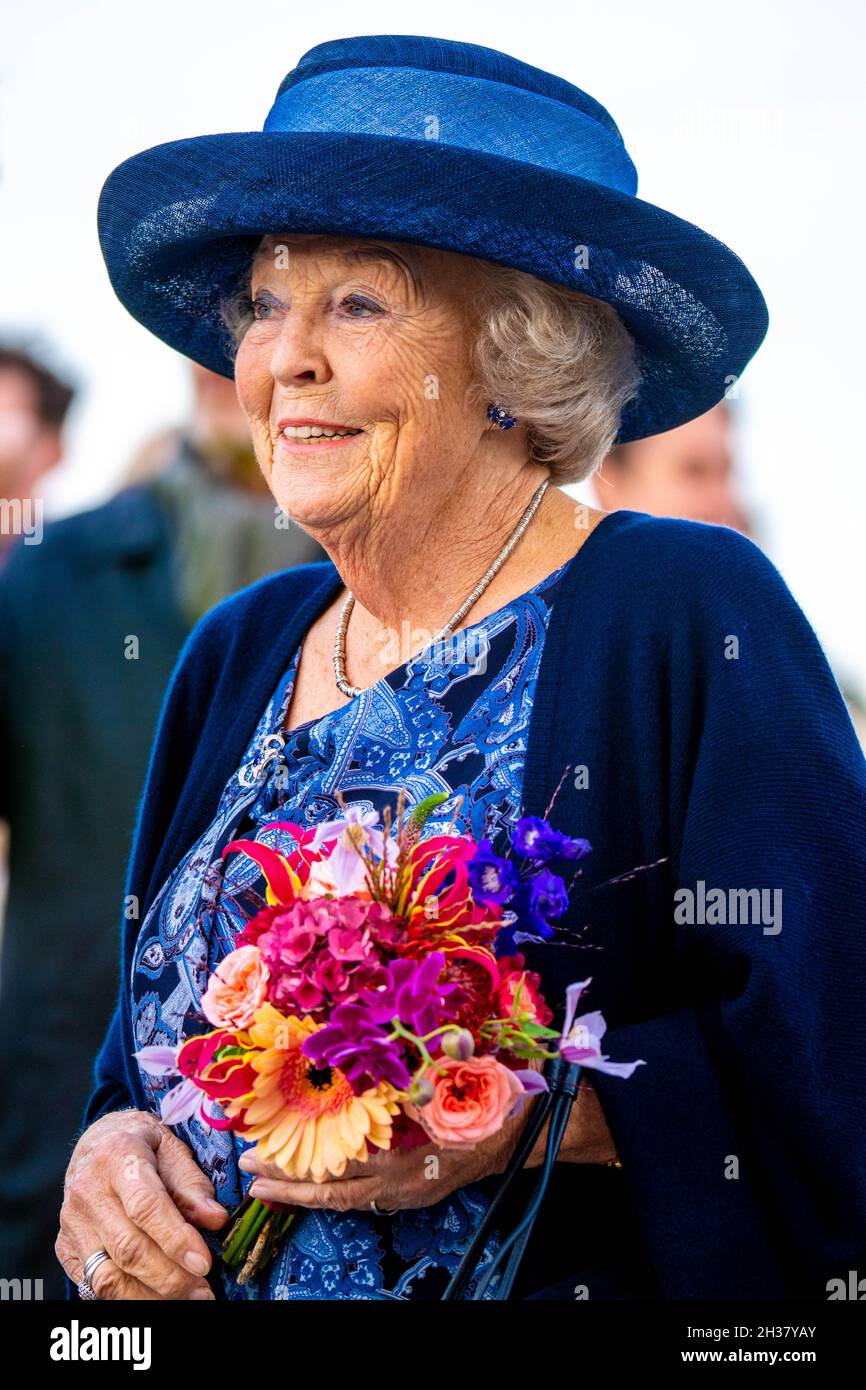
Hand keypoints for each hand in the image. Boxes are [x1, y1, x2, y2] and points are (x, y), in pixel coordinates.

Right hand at [56, 1109, 228, 1299]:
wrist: (95, 1144)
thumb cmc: (142, 1145)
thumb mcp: (172, 1148)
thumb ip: (192, 1185)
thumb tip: (216, 1219)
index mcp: (118, 1156)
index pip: (145, 1206)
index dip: (175, 1238)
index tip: (204, 1263)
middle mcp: (88, 1190)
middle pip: (128, 1247)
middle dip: (169, 1276)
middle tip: (203, 1290)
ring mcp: (72, 1222)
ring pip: (108, 1275)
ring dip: (150, 1295)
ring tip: (187, 1296)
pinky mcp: (65, 1246)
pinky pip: (94, 1284)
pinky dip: (127, 1297)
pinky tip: (155, 1294)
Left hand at [239, 1061, 614, 1211]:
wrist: (530, 1128)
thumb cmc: (487, 1099)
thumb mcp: (443, 1079)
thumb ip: (403, 1074)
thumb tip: (363, 1048)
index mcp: (404, 1166)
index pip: (337, 1176)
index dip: (296, 1173)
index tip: (259, 1164)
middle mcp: (401, 1187)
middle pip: (333, 1193)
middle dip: (288, 1184)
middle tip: (247, 1171)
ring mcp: (408, 1192)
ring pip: (345, 1197)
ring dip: (306, 1188)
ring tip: (265, 1180)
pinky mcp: (413, 1186)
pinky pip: (363, 1192)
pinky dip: (333, 1184)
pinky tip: (314, 1174)